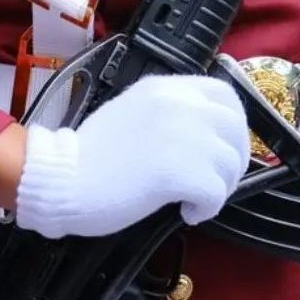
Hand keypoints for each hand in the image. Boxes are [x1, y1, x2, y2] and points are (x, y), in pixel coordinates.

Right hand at [15, 74, 249, 238]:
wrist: (63, 179)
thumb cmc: (93, 152)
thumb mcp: (136, 109)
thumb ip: (171, 111)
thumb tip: (206, 132)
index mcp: (168, 86)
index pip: (226, 94)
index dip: (235, 124)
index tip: (225, 147)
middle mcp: (180, 103)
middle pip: (236, 128)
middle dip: (234, 159)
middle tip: (216, 181)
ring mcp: (181, 135)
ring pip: (230, 162)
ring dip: (220, 187)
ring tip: (194, 200)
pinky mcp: (177, 170)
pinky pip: (217, 191)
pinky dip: (207, 207)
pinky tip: (187, 212)